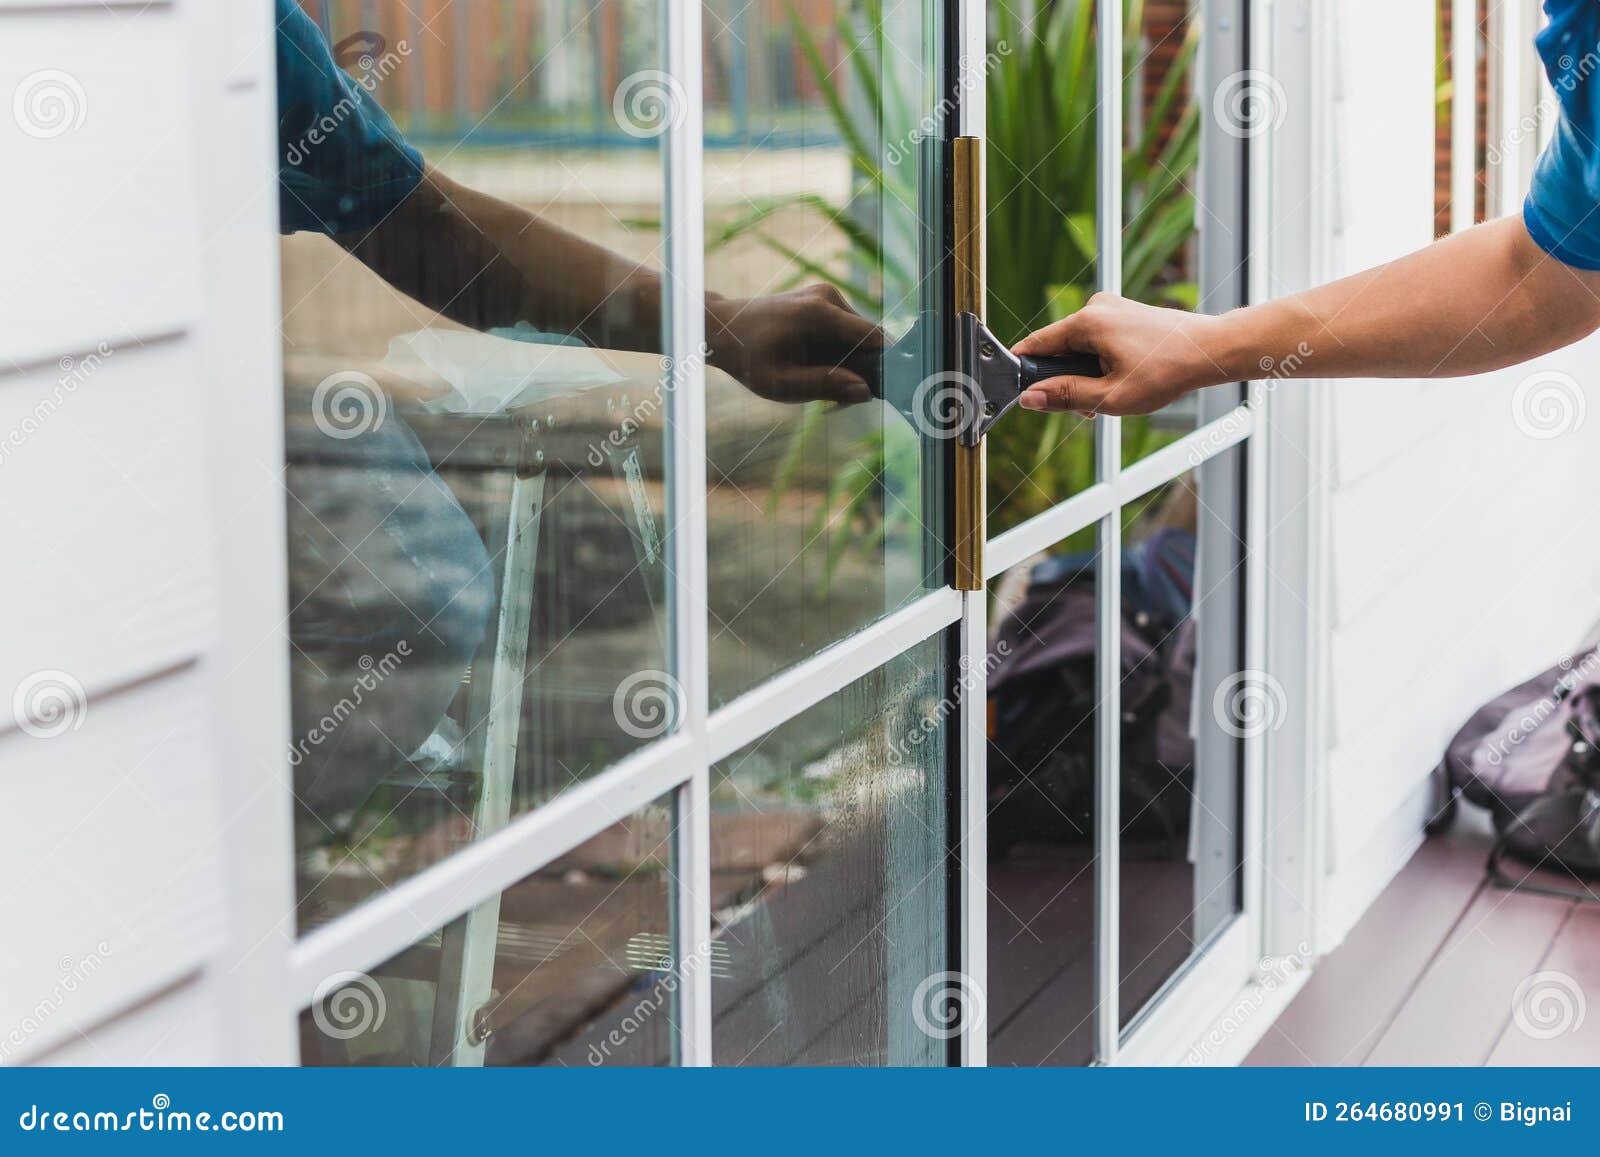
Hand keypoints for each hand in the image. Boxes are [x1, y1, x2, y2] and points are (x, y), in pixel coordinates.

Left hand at [705, 284, 883, 404]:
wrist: (721, 329)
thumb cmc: (747, 358)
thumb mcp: (781, 383)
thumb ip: (824, 385)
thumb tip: (865, 391)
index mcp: (819, 313)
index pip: (874, 338)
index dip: (881, 366)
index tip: (874, 392)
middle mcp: (827, 296)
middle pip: (867, 338)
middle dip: (860, 369)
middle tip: (835, 400)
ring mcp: (825, 294)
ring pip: (857, 336)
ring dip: (848, 362)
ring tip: (819, 384)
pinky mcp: (822, 299)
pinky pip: (844, 330)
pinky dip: (837, 352)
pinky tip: (815, 368)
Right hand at [1012, 293, 1230, 414]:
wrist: (1210, 351)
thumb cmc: (1167, 371)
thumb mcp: (1110, 396)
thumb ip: (1065, 396)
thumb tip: (1029, 398)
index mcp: (1087, 321)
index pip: (1036, 344)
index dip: (1025, 371)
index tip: (1022, 393)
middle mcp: (1096, 307)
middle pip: (1059, 349)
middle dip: (1066, 380)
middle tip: (1088, 408)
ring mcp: (1111, 308)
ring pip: (1079, 347)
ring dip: (1087, 374)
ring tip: (1113, 394)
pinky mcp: (1124, 314)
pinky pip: (1097, 341)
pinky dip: (1101, 363)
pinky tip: (1122, 380)